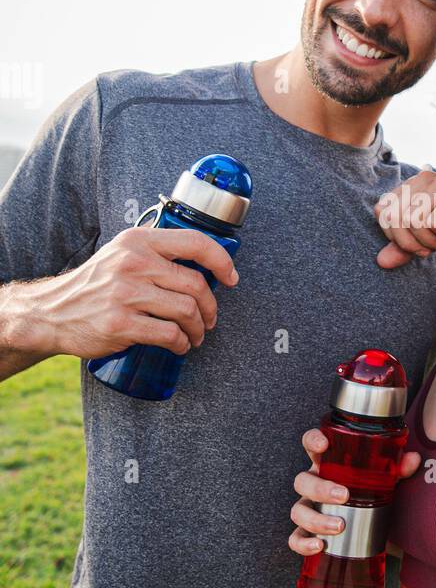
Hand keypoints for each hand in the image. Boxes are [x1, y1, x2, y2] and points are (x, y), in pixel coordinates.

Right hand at [22, 225, 239, 358]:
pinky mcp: (121, 324)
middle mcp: (133, 263)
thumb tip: (205, 265)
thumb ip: (156, 254)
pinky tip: (180, 346)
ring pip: (186, 311)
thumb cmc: (95, 285)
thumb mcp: (122, 255)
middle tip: (210, 319)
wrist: (52, 312)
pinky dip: (182, 344)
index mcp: (138, 241)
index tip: (231, 278)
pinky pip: (169, 335)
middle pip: (195, 284)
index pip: (195, 242)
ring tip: (196, 335)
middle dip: (211, 307)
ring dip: (199, 329)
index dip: (222, 261)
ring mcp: (126, 294)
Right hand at [289, 428, 421, 553]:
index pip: (312, 445)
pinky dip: (303, 543)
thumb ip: (399, 468)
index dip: (312, 440)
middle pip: (303, 481)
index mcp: (328, 464)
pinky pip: (296, 539)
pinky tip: (319, 546)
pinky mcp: (310, 532)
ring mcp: (310, 508)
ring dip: (315, 519)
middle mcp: (314, 484)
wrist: (372, 522)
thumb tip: (414, 460)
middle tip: (344, 496)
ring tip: (339, 526)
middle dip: (320, 488)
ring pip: (298, 511)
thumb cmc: (371, 491)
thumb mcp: (385, 478)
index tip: (323, 445)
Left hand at [374, 167, 435, 268]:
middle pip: (396, 217)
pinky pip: (435, 222)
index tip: (414, 244)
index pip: (382, 210)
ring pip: (414, 221)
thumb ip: (404, 249)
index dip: (393, 235)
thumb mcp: (428, 241)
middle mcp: (423, 178)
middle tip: (430, 248)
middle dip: (411, 243)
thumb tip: (381, 262)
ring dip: (430, 241)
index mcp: (410, 186)